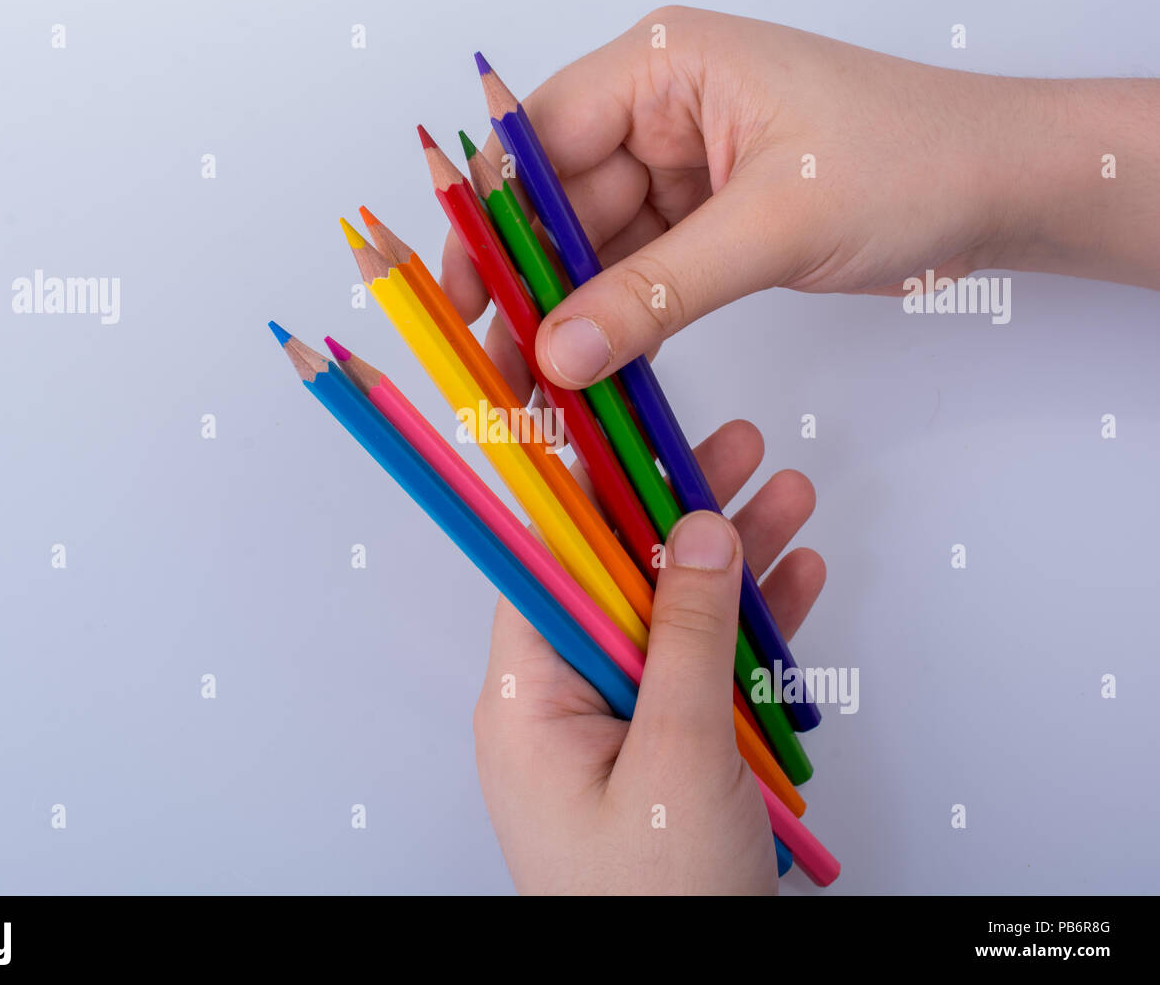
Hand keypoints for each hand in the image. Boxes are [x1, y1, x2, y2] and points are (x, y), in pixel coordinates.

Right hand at [443, 7, 1159, 394]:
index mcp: (665, 66)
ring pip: (592, 249)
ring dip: (572, 316)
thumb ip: (657, 293)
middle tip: (504, 367)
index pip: (538, 139)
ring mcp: (679, 169)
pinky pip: (636, 274)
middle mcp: (659, 110)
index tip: (464, 296)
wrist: (1000, 188)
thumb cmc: (912, 160)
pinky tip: (597, 370)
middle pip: (557, 204)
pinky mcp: (702, 222)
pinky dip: (618, 322)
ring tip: (544, 388)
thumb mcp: (772, 226)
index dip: (490, 220)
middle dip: (533, 287)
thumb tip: (558, 351)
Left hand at [473, 421, 823, 893]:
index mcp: (528, 698)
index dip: (571, 483)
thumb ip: (685, 638)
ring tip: (783, 494)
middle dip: (678, 512)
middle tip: (726, 445)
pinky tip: (792, 580)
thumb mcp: (676, 758)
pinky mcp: (667, 748)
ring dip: (730, 561)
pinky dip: (750, 629)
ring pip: (672, 616)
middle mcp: (563, 701)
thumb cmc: (649, 906)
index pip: (540, 560)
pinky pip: (704, 671)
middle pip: (619, 577)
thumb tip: (694, 531)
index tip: (592, 414)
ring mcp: (620, 724)